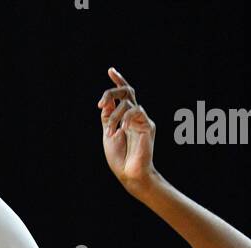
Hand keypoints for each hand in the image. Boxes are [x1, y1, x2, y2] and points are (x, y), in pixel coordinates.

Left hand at [98, 68, 157, 193]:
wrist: (129, 174)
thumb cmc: (119, 158)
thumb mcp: (108, 134)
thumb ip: (107, 117)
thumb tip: (106, 101)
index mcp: (125, 117)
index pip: (123, 95)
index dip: (118, 81)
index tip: (110, 70)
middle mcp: (135, 116)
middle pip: (127, 92)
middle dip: (113, 91)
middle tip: (101, 103)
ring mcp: (142, 120)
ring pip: (128, 103)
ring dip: (115, 116)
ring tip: (110, 132)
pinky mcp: (149, 125)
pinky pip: (136, 111)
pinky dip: (126, 118)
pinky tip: (121, 130)